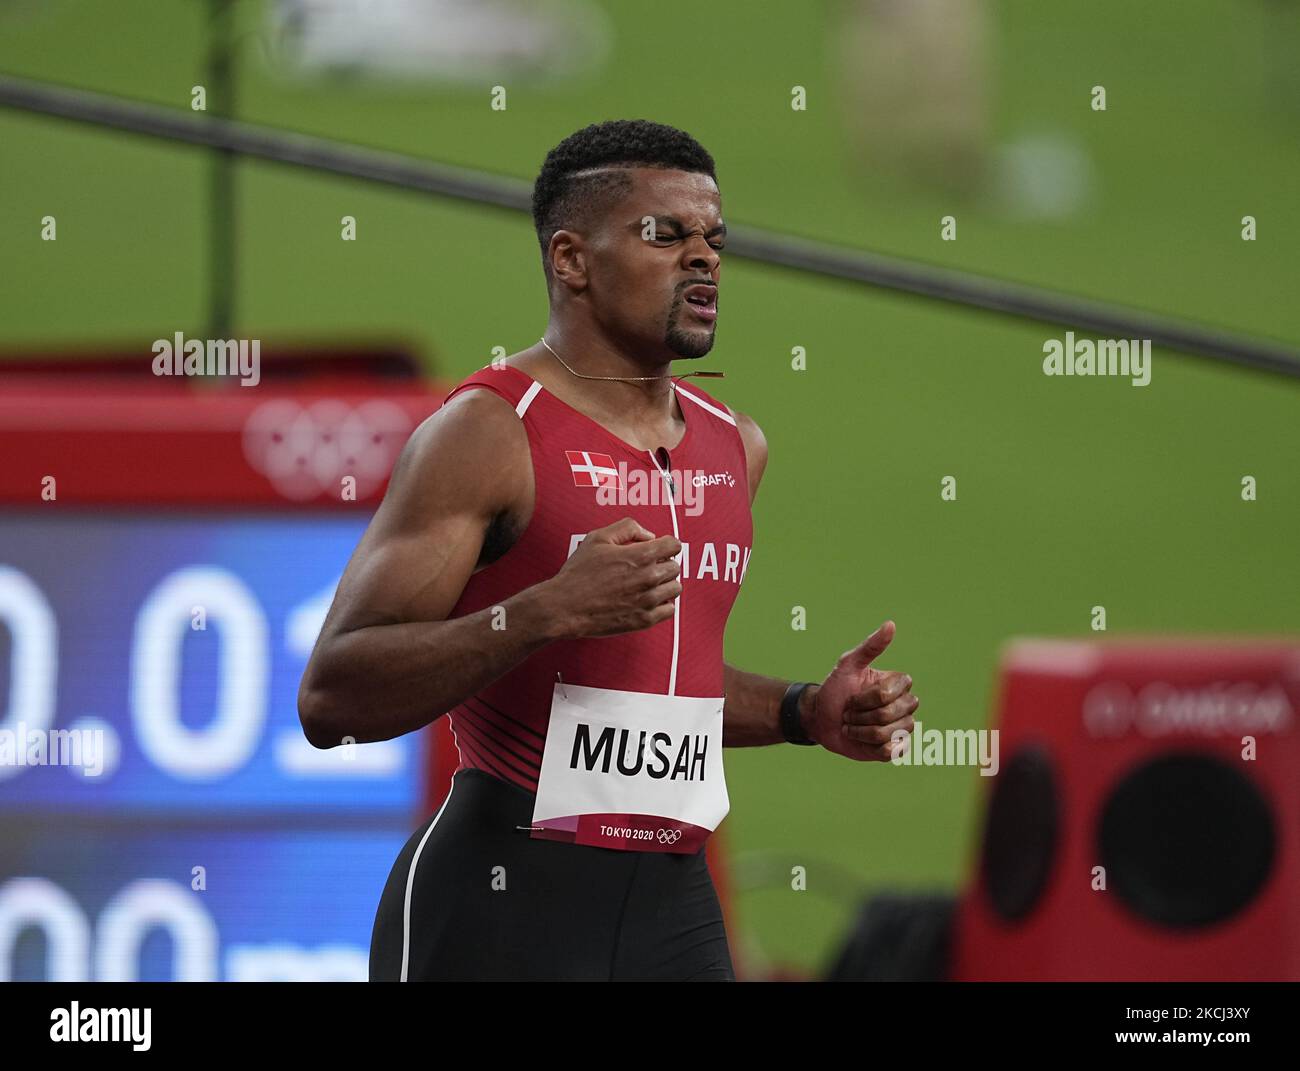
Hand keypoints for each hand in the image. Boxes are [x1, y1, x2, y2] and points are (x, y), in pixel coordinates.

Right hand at [540, 517, 682, 638]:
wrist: (565, 606)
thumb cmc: (578, 574)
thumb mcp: (598, 538)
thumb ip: (627, 528)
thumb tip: (648, 535)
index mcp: (641, 556)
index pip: (674, 545)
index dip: (666, 544)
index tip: (659, 548)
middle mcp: (649, 578)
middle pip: (676, 566)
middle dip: (664, 563)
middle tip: (648, 566)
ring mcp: (648, 600)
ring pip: (675, 588)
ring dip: (665, 583)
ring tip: (648, 583)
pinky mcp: (645, 620)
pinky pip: (670, 610)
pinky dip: (663, 604)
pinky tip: (648, 599)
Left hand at [803, 620, 917, 760]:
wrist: (821, 718)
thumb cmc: (835, 689)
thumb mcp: (848, 665)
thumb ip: (870, 647)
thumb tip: (891, 624)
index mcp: (898, 684)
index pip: (889, 692)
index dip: (865, 697)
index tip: (852, 695)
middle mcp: (905, 705)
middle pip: (890, 714)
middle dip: (861, 714)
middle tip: (850, 712)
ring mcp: (902, 727)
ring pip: (888, 734)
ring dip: (861, 731)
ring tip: (852, 726)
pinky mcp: (896, 749)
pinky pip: (891, 752)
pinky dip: (870, 747)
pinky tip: (862, 740)